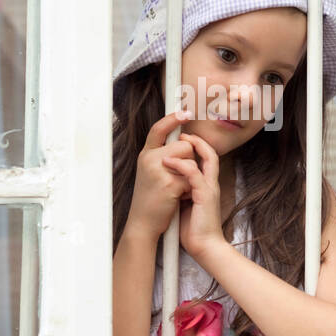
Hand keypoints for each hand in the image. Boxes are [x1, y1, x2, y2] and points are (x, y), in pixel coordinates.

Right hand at [124, 109, 196, 241]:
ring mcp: (159, 170)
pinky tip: (178, 197)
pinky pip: (192, 176)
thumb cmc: (150, 200)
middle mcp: (149, 159)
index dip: (172, 118)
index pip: (159, 129)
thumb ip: (162, 156)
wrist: (143, 223)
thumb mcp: (150, 172)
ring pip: (190, 160)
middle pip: (184, 145)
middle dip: (189, 159)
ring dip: (191, 174)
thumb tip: (182, 141)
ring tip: (176, 188)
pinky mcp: (169, 183)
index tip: (185, 112)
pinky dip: (189, 188)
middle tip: (179, 176)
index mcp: (146, 155)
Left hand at [161, 132, 225, 262]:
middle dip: (197, 140)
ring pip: (207, 158)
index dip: (196, 145)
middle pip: (210, 152)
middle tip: (182, 133)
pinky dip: (181, 165)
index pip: (206, 158)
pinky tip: (168, 161)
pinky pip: (194, 173)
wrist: (204, 246)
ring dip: (191, 146)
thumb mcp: (186, 203)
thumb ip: (182, 190)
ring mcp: (210, 188)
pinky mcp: (204, 196)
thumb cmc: (194, 229)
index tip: (182, 138)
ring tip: (179, 140)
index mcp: (206, 185)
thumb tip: (171, 182)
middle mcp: (211, 183)